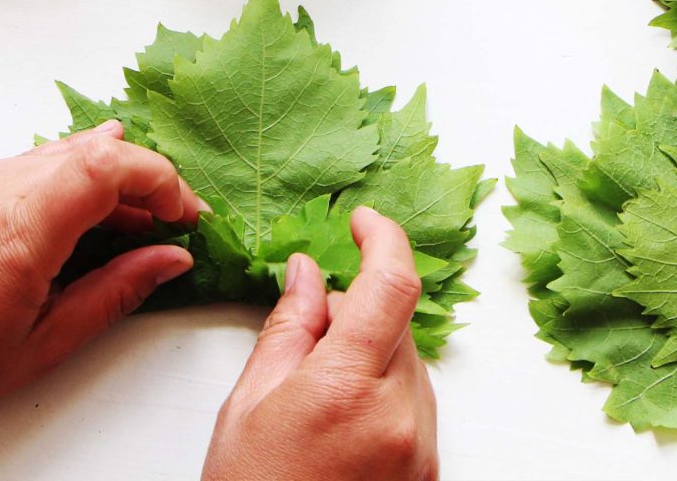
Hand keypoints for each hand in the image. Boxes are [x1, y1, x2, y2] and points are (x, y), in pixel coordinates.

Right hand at [202, 206, 437, 480]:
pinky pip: (416, 404)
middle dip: (359, 310)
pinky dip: (385, 393)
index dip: (384, 238)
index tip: (363, 221)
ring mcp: (418, 447)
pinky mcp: (427, 471)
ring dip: (373, 355)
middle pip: (398, 323)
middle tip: (311, 330)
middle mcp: (397, 415)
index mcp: (346, 388)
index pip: (391, 284)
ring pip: (409, 362)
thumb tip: (307, 272)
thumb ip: (290, 328)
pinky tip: (341, 421)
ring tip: (317, 395)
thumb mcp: (249, 405)